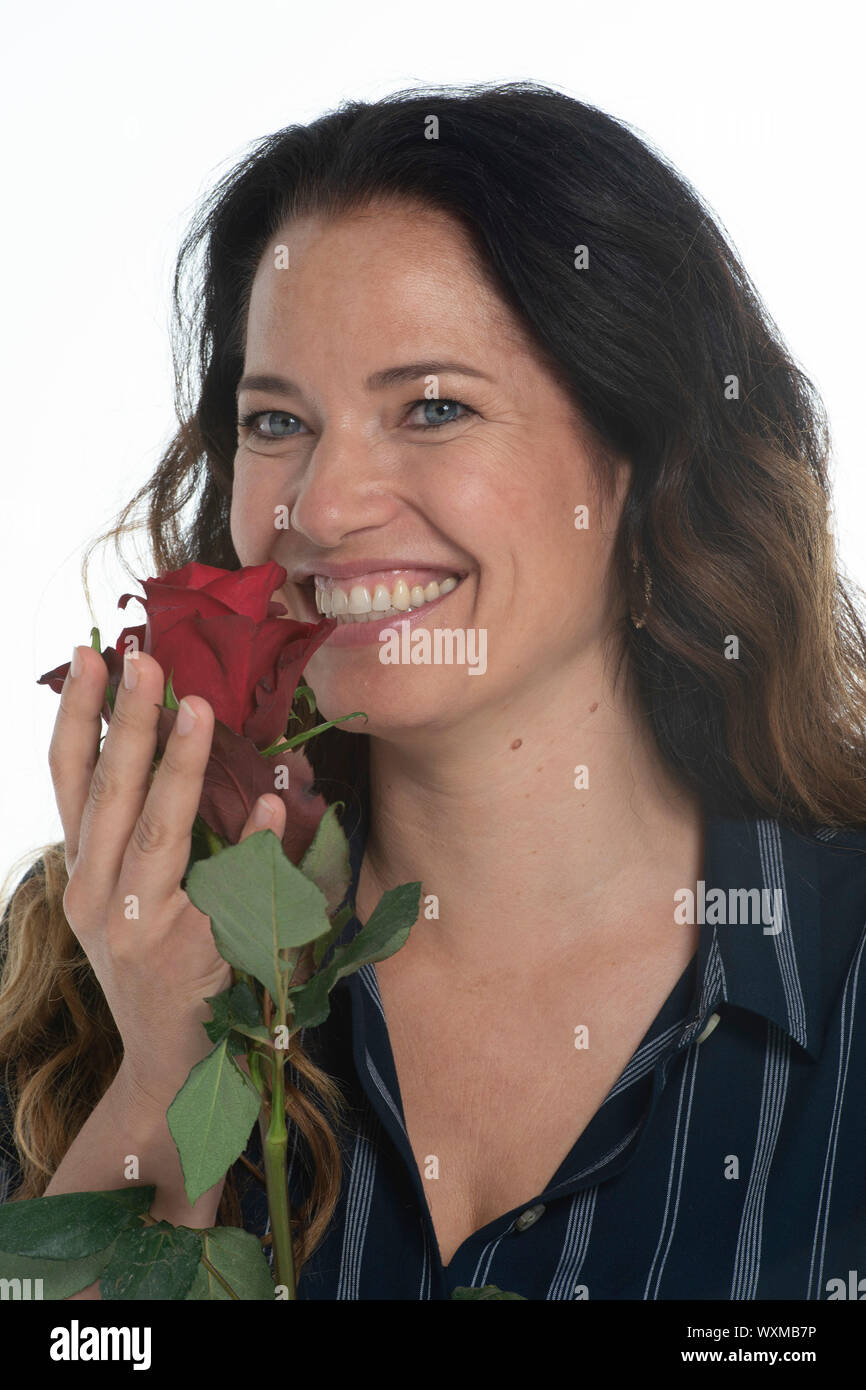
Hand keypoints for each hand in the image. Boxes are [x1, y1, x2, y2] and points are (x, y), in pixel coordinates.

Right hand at [49, 644, 287, 1112]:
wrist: (166, 1067)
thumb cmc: (150, 966)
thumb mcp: (117, 899)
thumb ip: (129, 832)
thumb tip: (159, 740)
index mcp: (79, 873)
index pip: (67, 781)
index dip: (77, 718)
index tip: (88, 657)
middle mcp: (96, 896)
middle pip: (108, 795)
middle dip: (126, 720)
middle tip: (142, 657)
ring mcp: (141, 929)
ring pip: (157, 833)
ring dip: (179, 766)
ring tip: (200, 706)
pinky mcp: (191, 956)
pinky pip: (229, 888)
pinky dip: (253, 844)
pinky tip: (274, 801)